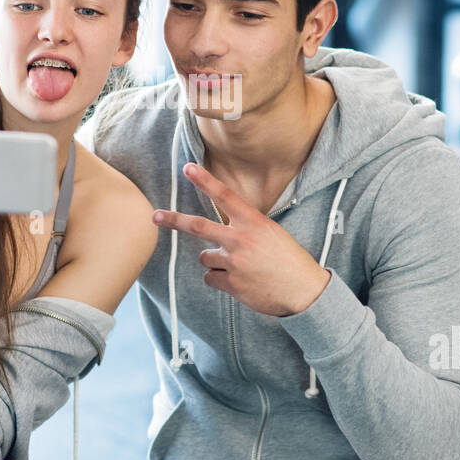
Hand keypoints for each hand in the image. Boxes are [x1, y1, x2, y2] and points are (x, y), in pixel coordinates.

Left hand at [151, 162, 331, 317]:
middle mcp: (241, 239)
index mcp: (253, 222)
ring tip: (241, 267)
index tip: (188, 168)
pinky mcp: (231, 283)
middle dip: (174, 220)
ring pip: (205, 257)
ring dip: (216, 262)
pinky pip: (211, 278)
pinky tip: (241, 282)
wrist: (303, 291)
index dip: (204, 181)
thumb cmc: (288, 259)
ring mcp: (234, 262)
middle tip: (155, 216)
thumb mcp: (271, 233)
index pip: (225, 196)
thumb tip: (221, 231)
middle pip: (198, 226)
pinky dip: (221, 280)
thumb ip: (246, 227)